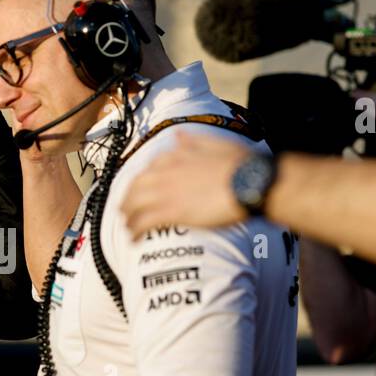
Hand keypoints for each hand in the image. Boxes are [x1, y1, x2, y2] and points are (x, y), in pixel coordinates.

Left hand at [120, 132, 253, 238]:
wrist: (250, 181)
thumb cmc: (240, 164)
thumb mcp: (215, 143)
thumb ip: (193, 141)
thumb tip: (178, 136)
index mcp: (176, 155)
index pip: (149, 168)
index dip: (142, 181)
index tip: (140, 190)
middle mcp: (166, 172)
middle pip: (135, 187)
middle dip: (128, 200)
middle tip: (126, 211)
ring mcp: (166, 191)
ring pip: (134, 205)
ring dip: (128, 217)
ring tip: (128, 227)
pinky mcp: (171, 211)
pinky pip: (144, 222)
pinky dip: (135, 231)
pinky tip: (133, 239)